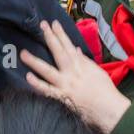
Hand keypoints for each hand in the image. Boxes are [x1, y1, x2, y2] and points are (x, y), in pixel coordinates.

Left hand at [21, 19, 130, 133]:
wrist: (110, 110)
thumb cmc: (106, 92)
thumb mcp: (97, 72)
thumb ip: (85, 61)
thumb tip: (77, 50)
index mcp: (81, 66)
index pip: (69, 46)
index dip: (61, 34)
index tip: (53, 24)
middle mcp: (72, 73)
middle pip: (59, 53)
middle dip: (50, 38)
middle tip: (41, 26)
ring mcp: (66, 85)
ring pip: (48, 71)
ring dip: (35, 61)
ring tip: (23, 53)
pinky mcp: (62, 98)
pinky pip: (47, 91)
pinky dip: (37, 84)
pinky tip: (28, 77)